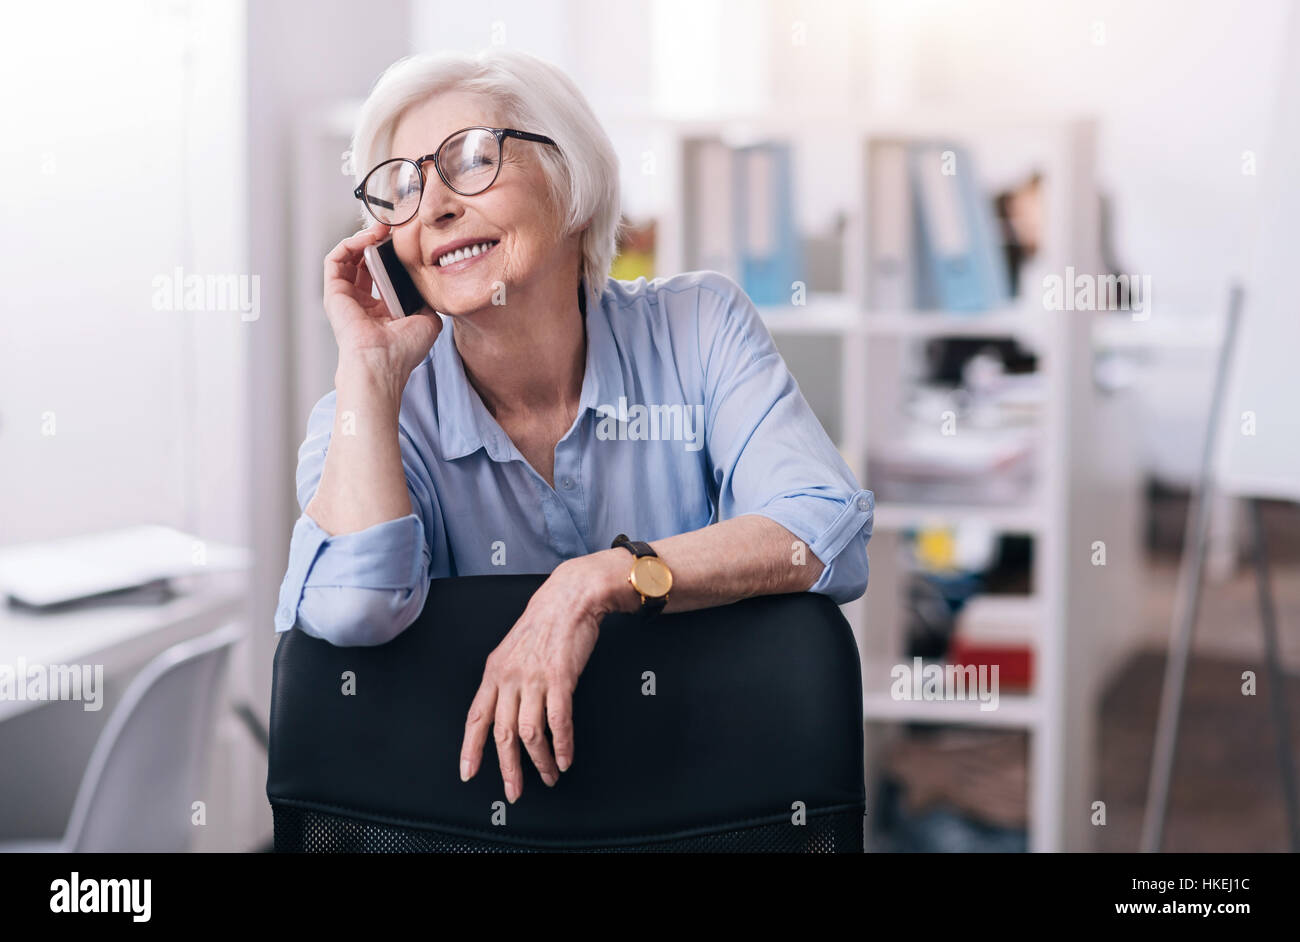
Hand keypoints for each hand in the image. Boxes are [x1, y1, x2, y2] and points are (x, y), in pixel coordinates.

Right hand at [323, 223, 441, 380]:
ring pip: (349, 258)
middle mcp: (362, 303)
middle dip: (379, 243)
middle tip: (393, 228)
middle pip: (365, 262)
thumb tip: (430, 286)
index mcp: (381, 311)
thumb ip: (427, 301)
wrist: (382, 362)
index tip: (406, 241)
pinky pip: (336, 260)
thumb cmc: (403, 350)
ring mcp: (346, 298)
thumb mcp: (427, 320)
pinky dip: (350, 244)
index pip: (383, 275)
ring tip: (381, 229)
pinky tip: (369, 239)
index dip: (393, 256)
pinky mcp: (333, 293)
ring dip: (364, 239)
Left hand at [459, 551, 635, 801]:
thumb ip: (506, 680)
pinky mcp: (560, 679)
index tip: (468, 773)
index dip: (471, 749)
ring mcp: (534, 679)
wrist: (570, 598)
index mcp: (494, 672)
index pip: (476, 718)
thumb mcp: (512, 650)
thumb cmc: (544, 623)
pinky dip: (562, 746)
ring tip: (549, 776)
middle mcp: (510, 678)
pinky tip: (565, 758)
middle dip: (508, 768)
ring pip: (531, 734)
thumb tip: (504, 710)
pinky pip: (558, 722)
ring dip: (540, 762)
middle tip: (514, 790)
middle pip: (503, 733)